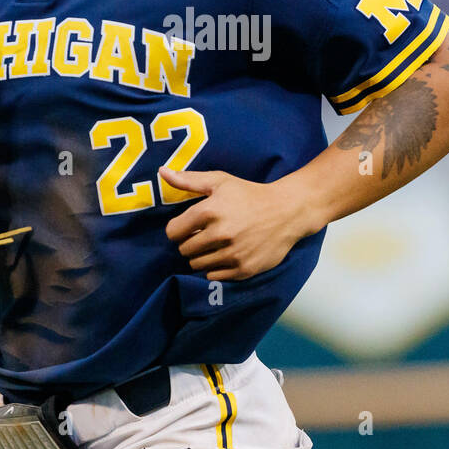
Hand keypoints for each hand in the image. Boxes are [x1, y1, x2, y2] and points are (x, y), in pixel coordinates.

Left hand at [161, 167, 322, 281]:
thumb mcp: (219, 181)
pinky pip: (213, 276)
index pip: (173, 232)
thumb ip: (188, 180)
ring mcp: (232, 254)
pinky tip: (226, 254)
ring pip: (196, 265)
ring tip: (215, 244)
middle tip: (204, 234)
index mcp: (209, 211)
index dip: (178, 229)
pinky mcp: (243, 269)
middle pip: (184, 250)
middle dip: (190, 242)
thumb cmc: (249, 194)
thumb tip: (161, 171)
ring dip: (201, 256)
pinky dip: (215, 268)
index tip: (188, 226)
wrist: (287, 211)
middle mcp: (220, 234)